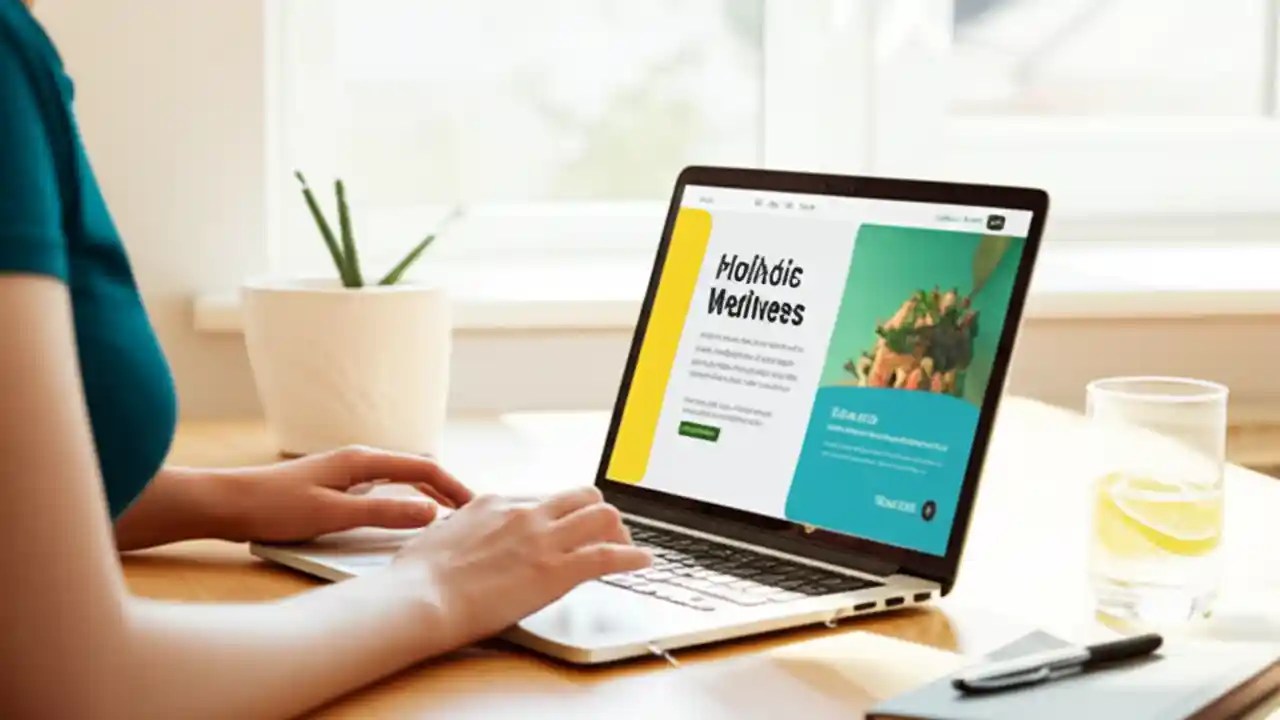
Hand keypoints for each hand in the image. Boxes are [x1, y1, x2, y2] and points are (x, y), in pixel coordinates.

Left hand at [210, 446, 472, 543]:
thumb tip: (431, 512)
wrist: (225, 504)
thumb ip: (383, 512)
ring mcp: (346, 473)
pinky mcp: (334, 487)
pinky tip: (403, 518)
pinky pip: (382, 490)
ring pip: (399, 479)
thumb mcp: (333, 514)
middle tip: (470, 515)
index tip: (475, 509)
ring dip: (425, 494)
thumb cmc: (274, 508)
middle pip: (415, 469)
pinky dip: (403, 501)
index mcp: (362, 460)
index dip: (453, 488)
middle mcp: (358, 460)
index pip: (423, 468)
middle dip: (446, 489)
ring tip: (446, 518)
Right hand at [392, 486, 650, 650]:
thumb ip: (461, 532)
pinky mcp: (557, 570)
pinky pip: (609, 555)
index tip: (565, 528)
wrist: (421, 598)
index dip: (559, 517)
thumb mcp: (439, 537)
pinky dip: (633, 557)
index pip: (541, 500)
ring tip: (626, 547)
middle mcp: (525, 513)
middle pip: (581, 496)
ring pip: (603, 516)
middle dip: (597, 513)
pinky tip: (644, 562)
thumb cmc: (418, 576)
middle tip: (604, 534)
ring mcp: (544, 539)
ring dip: (619, 532)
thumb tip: (457, 536)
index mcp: (495, 503)